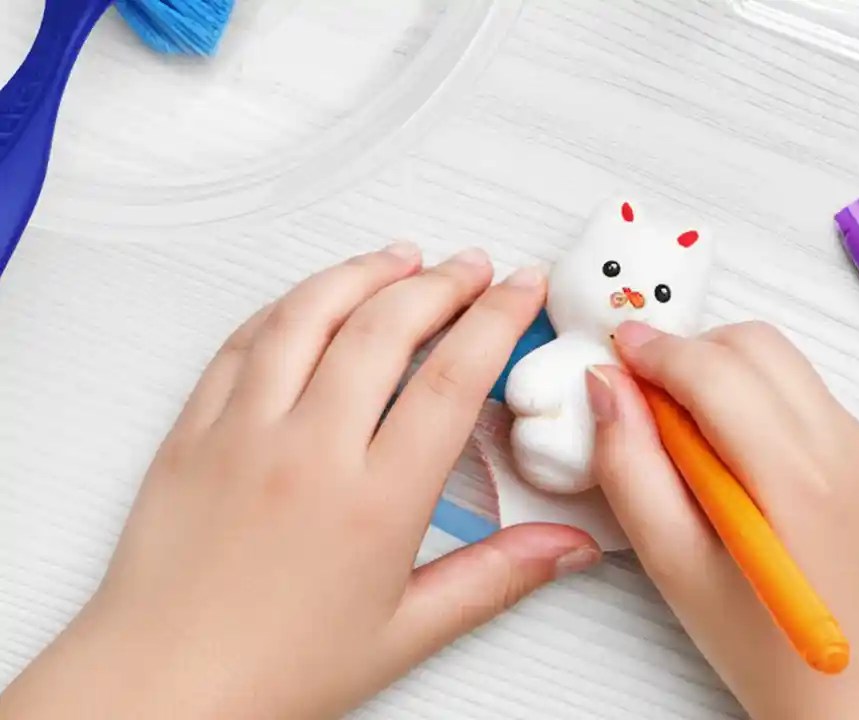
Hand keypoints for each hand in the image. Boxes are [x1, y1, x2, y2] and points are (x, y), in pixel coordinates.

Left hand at [0, 245, 600, 719]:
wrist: (158, 693)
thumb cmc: (272, 675)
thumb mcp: (407, 632)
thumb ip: (497, 576)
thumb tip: (567, 548)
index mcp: (375, 501)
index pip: (453, 377)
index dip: (497, 317)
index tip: (521, 288)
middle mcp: (309, 452)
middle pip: (386, 326)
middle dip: (442, 282)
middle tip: (473, 267)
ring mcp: (243, 433)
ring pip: (309, 315)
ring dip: (363, 273)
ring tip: (401, 258)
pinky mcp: (192, 432)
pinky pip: (242, 342)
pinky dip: (287, 305)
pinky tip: (312, 298)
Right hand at [588, 321, 858, 719]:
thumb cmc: (773, 657)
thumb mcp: (678, 569)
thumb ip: (632, 469)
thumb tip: (607, 389)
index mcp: (798, 476)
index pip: (716, 367)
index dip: (655, 350)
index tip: (616, 355)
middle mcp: (850, 447)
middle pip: (759, 346)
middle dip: (694, 353)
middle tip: (649, 399)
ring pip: (790, 368)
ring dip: (731, 378)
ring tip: (696, 444)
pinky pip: (817, 404)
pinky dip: (770, 410)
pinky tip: (748, 472)